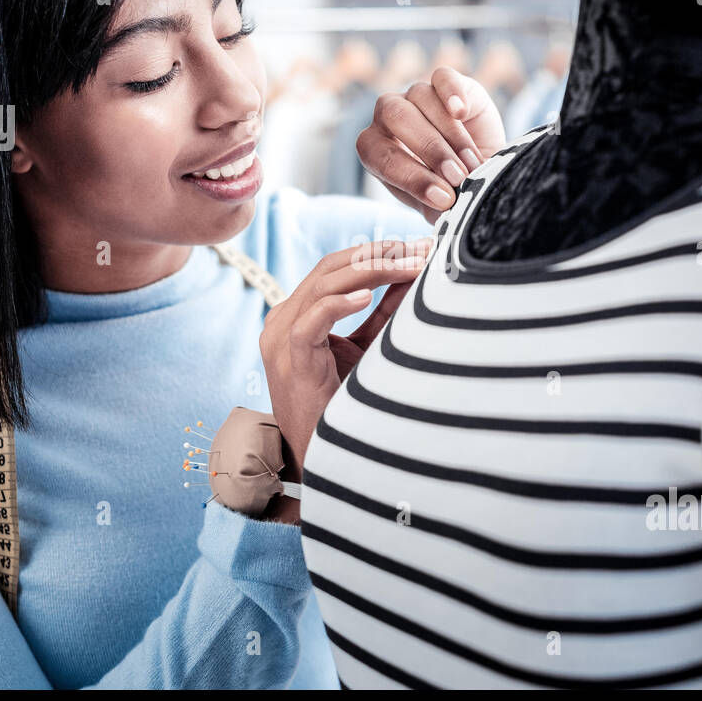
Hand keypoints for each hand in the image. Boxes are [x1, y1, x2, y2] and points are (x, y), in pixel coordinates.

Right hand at [259, 238, 432, 475]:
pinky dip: (338, 304)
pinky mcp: (288, 358)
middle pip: (331, 268)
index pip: (337, 267)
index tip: (418, 246)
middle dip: (379, 254)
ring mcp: (281, 337)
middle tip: (420, 249)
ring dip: (371, 272)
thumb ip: (384, 312)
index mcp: (299, 313)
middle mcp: (284, 318)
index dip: (378, 251)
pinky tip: (367, 297)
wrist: (322, 454)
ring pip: (324, 285)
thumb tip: (415, 275)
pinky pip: (310, 320)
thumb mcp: (368, 347)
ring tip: (409, 266)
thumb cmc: (345, 403)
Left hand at [357, 66, 505, 223]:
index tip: (444, 199)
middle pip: (395, 117)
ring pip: (421, 99)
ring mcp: (416, 96)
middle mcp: (389, 117)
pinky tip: (462, 112)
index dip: (411, 177)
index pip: (378, 155)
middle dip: (430, 152)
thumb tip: (445, 205)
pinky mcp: (448, 84)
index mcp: (375, 149)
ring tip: (474, 166)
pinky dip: (451, 91)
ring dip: (451, 136)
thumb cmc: (453, 195)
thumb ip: (435, 207)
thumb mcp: (439, 210)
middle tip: (459, 179)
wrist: (485, 176)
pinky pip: (442, 77)